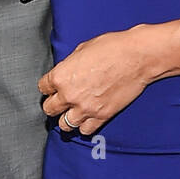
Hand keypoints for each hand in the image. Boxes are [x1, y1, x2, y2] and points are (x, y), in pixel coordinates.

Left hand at [38, 26, 154, 137]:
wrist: (136, 57)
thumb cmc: (112, 48)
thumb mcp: (82, 50)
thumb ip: (69, 65)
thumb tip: (67, 71)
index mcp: (61, 76)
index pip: (43, 88)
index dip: (48, 87)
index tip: (52, 88)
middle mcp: (70, 94)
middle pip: (49, 109)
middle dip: (53, 104)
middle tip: (59, 101)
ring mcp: (86, 108)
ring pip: (65, 124)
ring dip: (67, 118)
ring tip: (71, 112)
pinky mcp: (102, 116)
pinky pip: (85, 130)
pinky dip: (84, 126)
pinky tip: (86, 118)